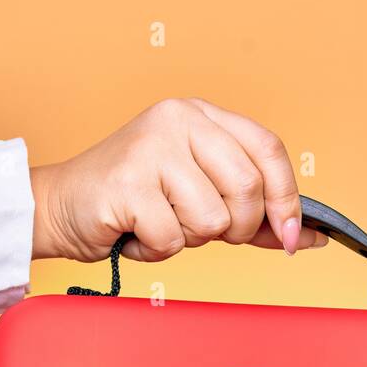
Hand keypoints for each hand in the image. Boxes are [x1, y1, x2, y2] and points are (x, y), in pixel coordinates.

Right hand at [29, 98, 327, 263]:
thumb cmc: (134, 204)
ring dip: (190, 239)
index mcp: (202, 116)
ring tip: (160, 225)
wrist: (62, 208)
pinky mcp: (128, 182)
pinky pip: (174, 237)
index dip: (287, 199)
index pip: (268, 150)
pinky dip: (158, 251)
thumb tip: (304, 236)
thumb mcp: (201, 199)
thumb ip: (252, 213)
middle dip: (236, 228)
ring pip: (213, 219)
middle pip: (248, 188)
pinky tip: (137, 233)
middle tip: (202, 231)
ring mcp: (152, 147)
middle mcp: (179, 120)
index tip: (291, 237)